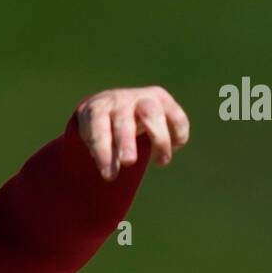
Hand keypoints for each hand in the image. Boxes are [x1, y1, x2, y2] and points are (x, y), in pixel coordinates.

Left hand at [74, 86, 189, 180]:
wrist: (113, 103)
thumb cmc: (101, 128)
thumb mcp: (92, 138)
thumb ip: (101, 153)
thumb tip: (111, 174)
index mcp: (98, 109)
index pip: (98, 130)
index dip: (103, 152)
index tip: (109, 175)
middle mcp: (120, 101)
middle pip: (125, 120)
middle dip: (126, 142)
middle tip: (128, 162)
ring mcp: (143, 97)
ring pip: (153, 114)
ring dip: (159, 139)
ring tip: (161, 161)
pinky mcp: (163, 100)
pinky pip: (176, 116)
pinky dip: (179, 134)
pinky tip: (173, 150)